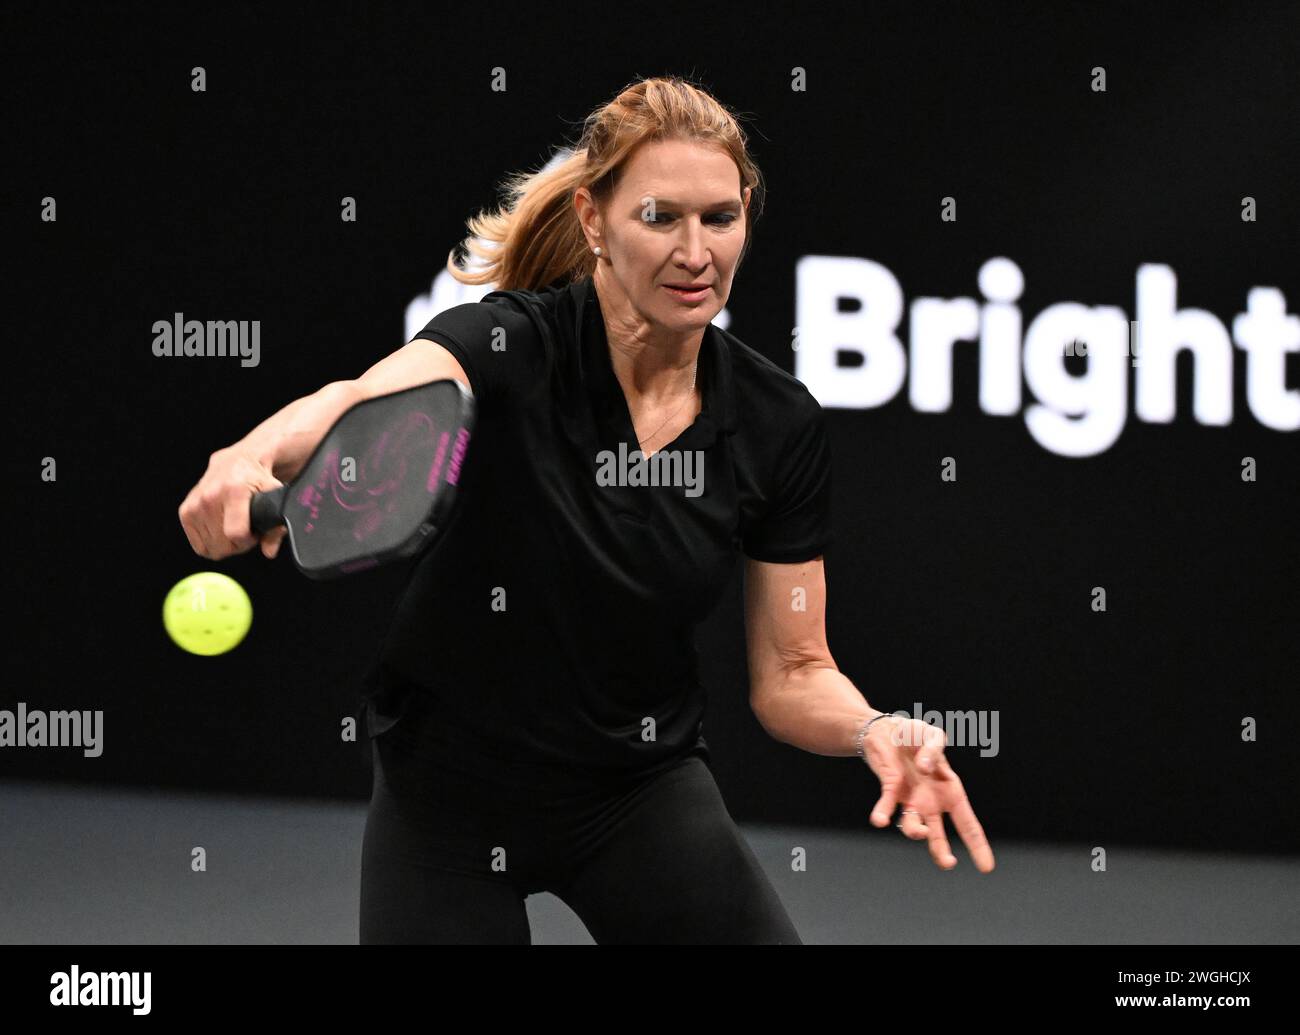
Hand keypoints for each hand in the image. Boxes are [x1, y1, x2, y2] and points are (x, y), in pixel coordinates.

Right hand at [178, 447, 286, 560]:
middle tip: (245, 528)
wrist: (237, 460)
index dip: (248, 540)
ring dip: (224, 542)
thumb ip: (276, 526)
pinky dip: (211, 541)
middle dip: (238, 544)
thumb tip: (269, 552)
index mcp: (234, 491)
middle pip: (222, 546)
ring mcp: (195, 504)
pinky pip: (198, 545)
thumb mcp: (275, 497)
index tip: (254, 533)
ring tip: (234, 525)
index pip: (235, 534)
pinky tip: (221, 527)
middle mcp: (210, 496)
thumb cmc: (258, 479)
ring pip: (209, 548)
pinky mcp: (185, 510)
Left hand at [863, 715, 994, 872]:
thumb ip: (934, 749)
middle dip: (942, 852)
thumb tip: (927, 768)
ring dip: (915, 831)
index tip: (986, 868)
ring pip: (914, 825)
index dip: (978, 845)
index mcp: (950, 790)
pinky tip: (879, 820)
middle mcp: (931, 801)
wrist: (886, 730)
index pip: (968, 823)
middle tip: (947, 864)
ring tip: (920, 833)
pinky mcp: (891, 790)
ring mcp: (910, 799)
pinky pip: (887, 806)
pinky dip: (883, 813)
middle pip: (939, 834)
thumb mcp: (934, 735)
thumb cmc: (915, 734)